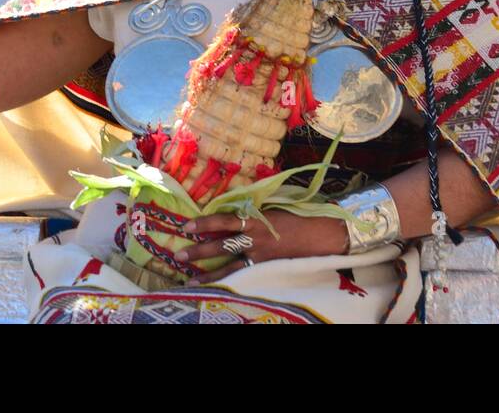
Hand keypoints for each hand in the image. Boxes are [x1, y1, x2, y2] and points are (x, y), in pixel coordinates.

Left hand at [177, 209, 349, 284]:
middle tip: (178, 254)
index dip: (205, 222)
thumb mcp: (272, 209)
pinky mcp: (266, 269)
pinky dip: (229, 283)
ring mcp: (260, 256)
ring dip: (207, 273)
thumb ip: (252, 212)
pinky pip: (243, 277)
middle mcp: (254, 238)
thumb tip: (232, 212)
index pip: (225, 220)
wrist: (319, 235)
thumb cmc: (296, 218)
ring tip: (189, 280)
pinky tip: (215, 289)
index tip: (187, 225)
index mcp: (255, 219)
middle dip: (199, 250)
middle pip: (221, 245)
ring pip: (228, 266)